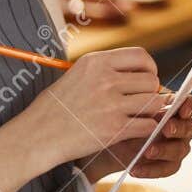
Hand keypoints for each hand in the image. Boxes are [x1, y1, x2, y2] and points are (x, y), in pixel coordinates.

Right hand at [33, 48, 173, 167]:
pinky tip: (135, 130)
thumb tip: (137, 71)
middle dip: (150, 92)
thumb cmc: (56, 107)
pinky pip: (148, 125)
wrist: (37, 136)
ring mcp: (111, 104)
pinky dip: (146, 129)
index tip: (146, 78)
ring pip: (155, 102)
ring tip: (139, 116)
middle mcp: (106, 79)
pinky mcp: (114, 129)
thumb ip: (105, 69)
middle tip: (141, 102)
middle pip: (152, 81)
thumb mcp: (76, 75)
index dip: (149, 68)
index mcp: (96, 62)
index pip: (141, 56)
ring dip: (151, 111)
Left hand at [85, 93, 191, 180]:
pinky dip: (151, 170)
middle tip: (166, 129)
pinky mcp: (168, 165)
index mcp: (176, 109)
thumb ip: (146, 105)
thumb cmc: (126, 118)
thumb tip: (152, 100)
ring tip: (147, 151)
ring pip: (179, 150)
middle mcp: (181, 128)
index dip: (190, 107)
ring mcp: (177, 147)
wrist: (111, 142)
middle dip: (178, 128)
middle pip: (190, 128)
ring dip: (164, 150)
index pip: (191, 104)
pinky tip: (135, 169)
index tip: (182, 111)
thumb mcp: (133, 109)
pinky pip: (166, 169)